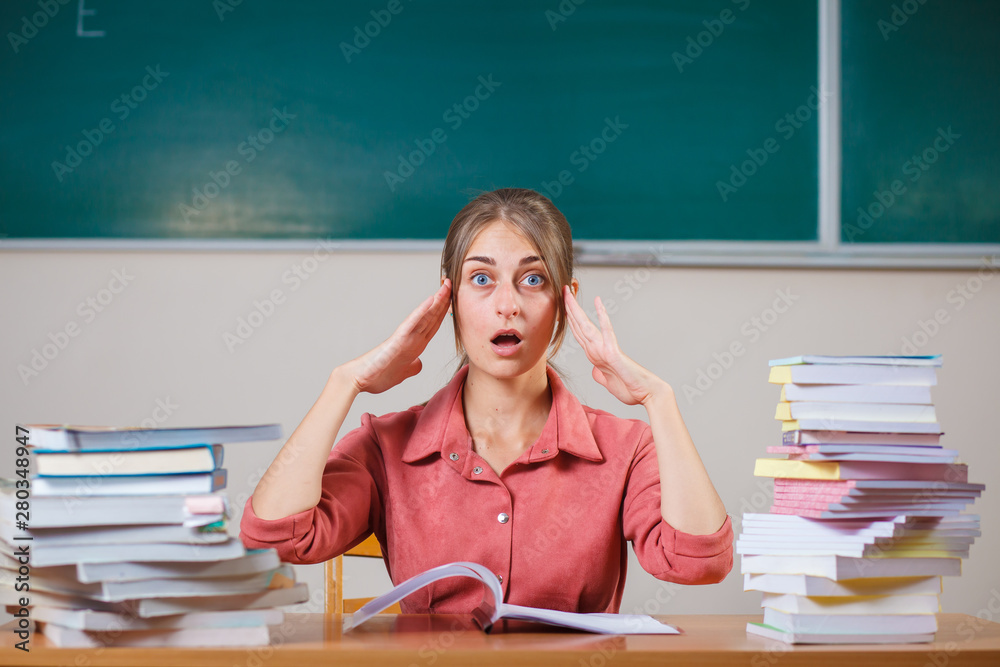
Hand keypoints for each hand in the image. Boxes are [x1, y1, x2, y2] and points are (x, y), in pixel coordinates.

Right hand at [342, 280, 451, 394]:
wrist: (359, 379)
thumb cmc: (377, 374)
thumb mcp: (403, 373)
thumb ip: (412, 366)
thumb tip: (418, 364)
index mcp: (416, 345)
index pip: (434, 324)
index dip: (445, 312)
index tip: (454, 299)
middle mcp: (412, 338)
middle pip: (433, 317)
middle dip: (444, 301)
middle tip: (452, 283)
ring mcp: (405, 337)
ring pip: (426, 316)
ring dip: (437, 301)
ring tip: (446, 285)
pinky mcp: (397, 340)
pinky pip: (413, 323)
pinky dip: (422, 311)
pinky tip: (431, 300)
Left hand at [562, 285, 666, 405]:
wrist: (648, 394)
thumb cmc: (631, 388)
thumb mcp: (608, 383)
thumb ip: (600, 374)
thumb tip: (595, 370)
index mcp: (595, 354)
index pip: (578, 332)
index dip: (569, 318)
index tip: (562, 305)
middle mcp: (598, 348)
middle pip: (578, 325)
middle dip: (568, 308)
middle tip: (563, 289)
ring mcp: (605, 348)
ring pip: (586, 325)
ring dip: (575, 309)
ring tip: (569, 293)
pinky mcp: (614, 352)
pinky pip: (606, 330)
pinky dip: (602, 315)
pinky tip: (597, 302)